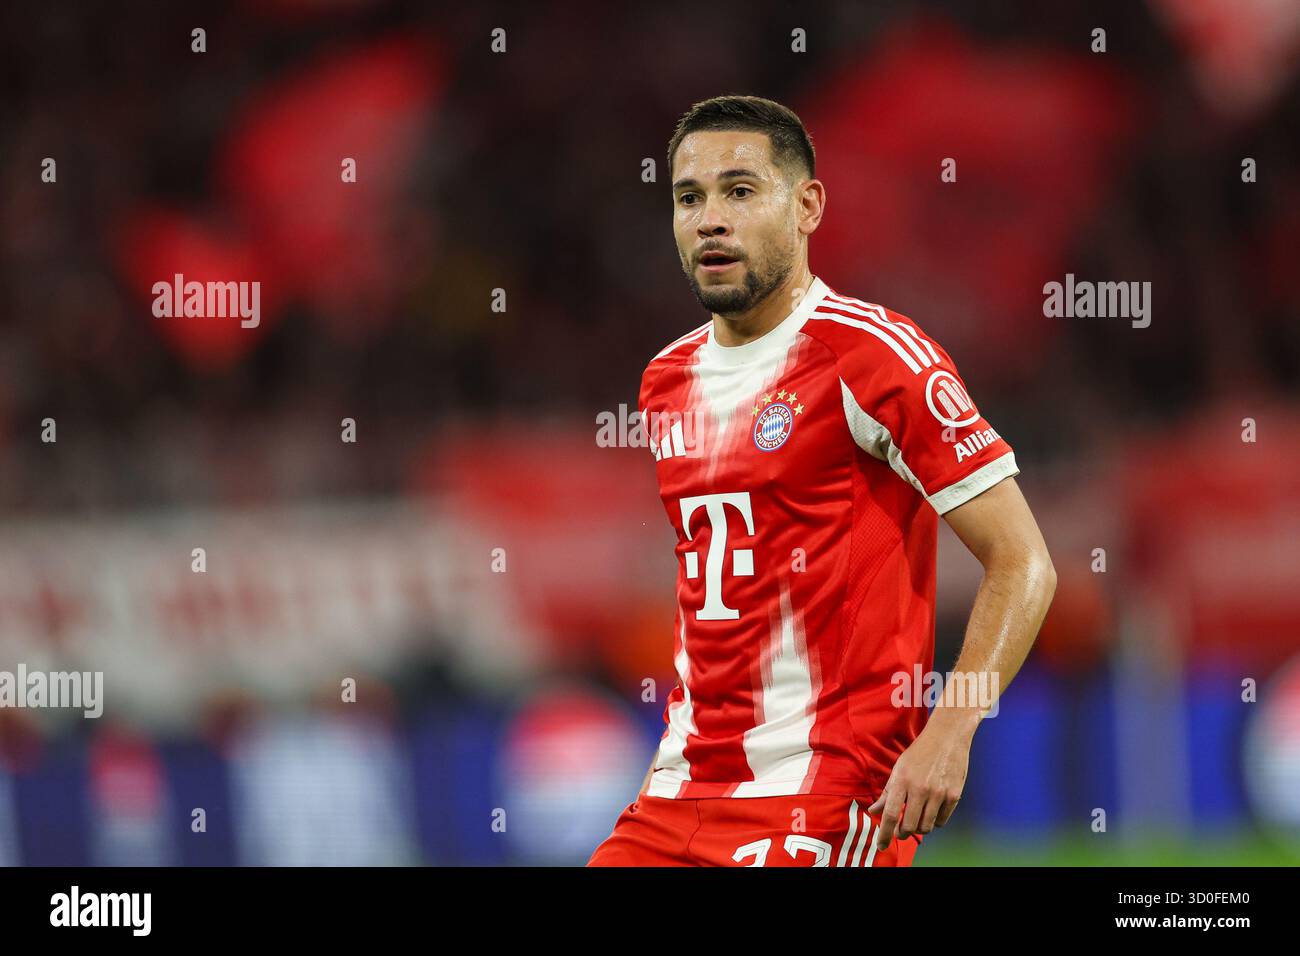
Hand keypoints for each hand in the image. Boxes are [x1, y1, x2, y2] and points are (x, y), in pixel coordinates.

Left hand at [867, 716, 973, 850]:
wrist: (947, 737)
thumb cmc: (920, 752)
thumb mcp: (899, 768)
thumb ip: (887, 792)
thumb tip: (873, 811)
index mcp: (902, 780)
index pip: (890, 814)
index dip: (884, 834)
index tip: (881, 846)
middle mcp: (920, 788)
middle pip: (908, 826)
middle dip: (902, 834)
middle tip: (900, 832)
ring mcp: (938, 793)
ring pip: (925, 827)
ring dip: (918, 829)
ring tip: (915, 821)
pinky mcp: (954, 796)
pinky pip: (941, 821)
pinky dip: (934, 822)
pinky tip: (930, 813)